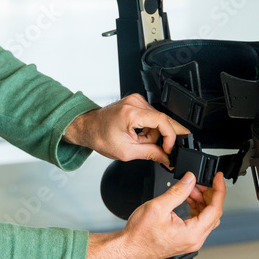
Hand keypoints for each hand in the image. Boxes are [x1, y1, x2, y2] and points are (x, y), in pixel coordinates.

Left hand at [64, 93, 189, 165]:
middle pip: (161, 120)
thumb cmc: (100, 137)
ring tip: (138, 140)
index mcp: (131, 113)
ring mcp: (135, 100)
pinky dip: (148, 128)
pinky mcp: (136, 102)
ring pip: (157, 120)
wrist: (88, 128)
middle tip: (155, 148)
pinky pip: (151, 116)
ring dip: (152, 133)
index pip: (162, 121)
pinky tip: (138, 134)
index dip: (170, 136)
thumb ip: (150, 154)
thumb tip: (166, 157)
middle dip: (160, 137)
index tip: (168, 148)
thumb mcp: (126, 151)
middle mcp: (134, 102)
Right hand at [84, 171, 225, 258]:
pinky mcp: (185, 240)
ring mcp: (190, 241)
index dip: (219, 190)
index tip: (218, 178)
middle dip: (209, 194)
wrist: (128, 248)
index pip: (215, 209)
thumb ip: (178, 191)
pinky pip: (197, 222)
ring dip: (201, 201)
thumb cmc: (139, 235)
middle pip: (213, 213)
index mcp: (192, 233)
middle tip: (200, 181)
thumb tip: (190, 179)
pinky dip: (196, 208)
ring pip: (206, 218)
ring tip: (190, 188)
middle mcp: (194, 240)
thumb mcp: (158, 206)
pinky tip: (186, 199)